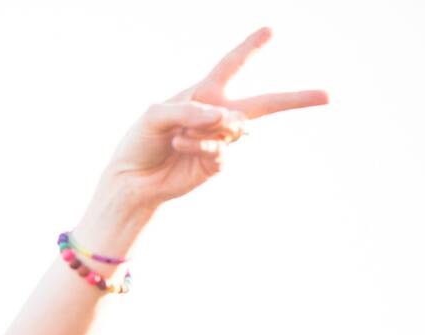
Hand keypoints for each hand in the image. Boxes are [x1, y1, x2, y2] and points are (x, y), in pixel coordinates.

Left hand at [102, 27, 327, 210]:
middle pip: (264, 103)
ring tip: (177, 137)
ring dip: (204, 128)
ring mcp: (220, 140)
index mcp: (202, 93)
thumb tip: (225, 116)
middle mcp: (216, 114)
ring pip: (233, 126)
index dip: (250, 48)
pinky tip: (179, 146)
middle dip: (296, 99)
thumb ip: (188, 109)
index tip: (270, 29)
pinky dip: (199, 145)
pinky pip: (220, 147)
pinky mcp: (217, 162)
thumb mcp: (154, 115)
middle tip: (328, 95)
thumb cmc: (140, 143)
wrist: (132, 180)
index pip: (230, 66)